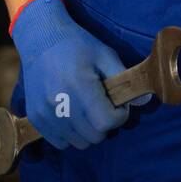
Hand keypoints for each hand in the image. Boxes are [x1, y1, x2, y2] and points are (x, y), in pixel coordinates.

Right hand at [10, 0, 129, 150]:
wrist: (40, 38)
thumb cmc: (77, 44)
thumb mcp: (104, 54)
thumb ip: (124, 78)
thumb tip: (144, 101)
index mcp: (79, 85)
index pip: (106, 122)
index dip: (119, 116)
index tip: (118, 105)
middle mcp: (60, 103)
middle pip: (94, 136)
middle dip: (106, 124)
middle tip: (104, 107)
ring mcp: (45, 113)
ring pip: (79, 143)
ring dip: (88, 131)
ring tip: (87, 110)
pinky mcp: (35, 118)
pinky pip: (60, 142)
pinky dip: (71, 134)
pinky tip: (72, 115)